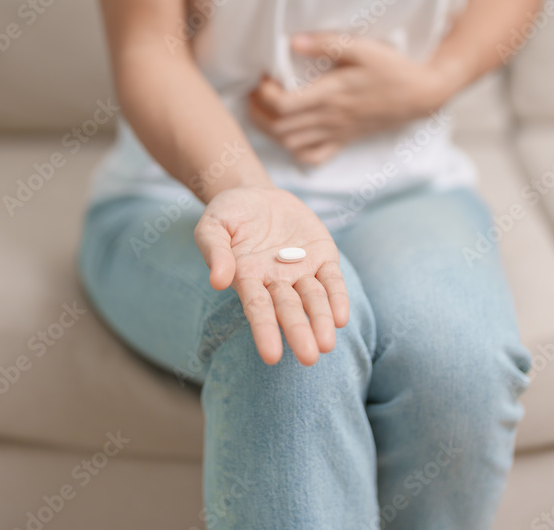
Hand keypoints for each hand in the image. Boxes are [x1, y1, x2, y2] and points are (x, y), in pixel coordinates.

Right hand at [194, 186, 349, 365]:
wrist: (255, 195)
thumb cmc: (228, 215)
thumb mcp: (212, 226)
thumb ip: (215, 251)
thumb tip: (218, 281)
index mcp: (247, 278)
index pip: (257, 309)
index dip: (265, 330)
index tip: (271, 356)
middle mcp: (276, 281)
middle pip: (289, 309)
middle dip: (299, 332)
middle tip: (310, 357)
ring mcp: (301, 270)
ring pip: (314, 298)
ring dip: (321, 320)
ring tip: (328, 344)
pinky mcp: (322, 256)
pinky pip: (332, 279)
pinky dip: (338, 297)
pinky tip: (341, 317)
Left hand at [248, 32, 456, 164]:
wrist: (421, 94)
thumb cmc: (392, 67)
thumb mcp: (363, 47)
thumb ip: (327, 43)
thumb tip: (293, 40)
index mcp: (332, 94)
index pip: (283, 105)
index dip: (263, 94)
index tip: (262, 77)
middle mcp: (330, 118)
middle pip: (279, 127)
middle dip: (257, 111)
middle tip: (253, 92)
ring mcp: (336, 133)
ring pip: (289, 143)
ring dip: (269, 130)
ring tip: (264, 109)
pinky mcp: (343, 140)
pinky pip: (312, 157)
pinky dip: (293, 149)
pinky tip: (289, 133)